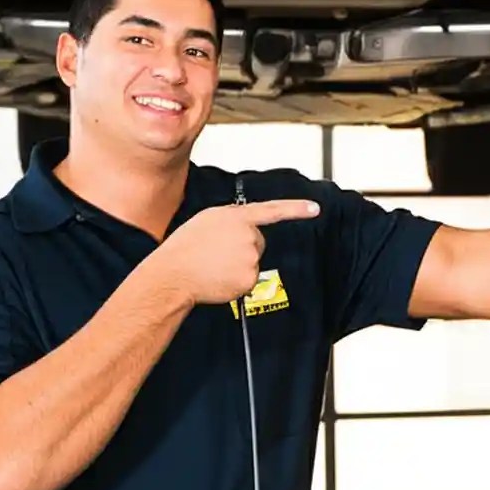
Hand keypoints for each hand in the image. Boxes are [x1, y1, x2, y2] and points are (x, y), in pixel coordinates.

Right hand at [149, 199, 320, 303]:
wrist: (174, 274)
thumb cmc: (185, 247)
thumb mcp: (207, 219)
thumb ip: (231, 218)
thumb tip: (246, 225)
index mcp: (237, 217)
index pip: (273, 210)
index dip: (296, 209)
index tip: (315, 208)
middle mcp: (248, 236)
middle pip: (258, 241)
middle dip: (243, 247)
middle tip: (216, 252)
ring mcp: (250, 258)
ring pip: (253, 261)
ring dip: (238, 264)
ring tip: (213, 264)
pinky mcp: (249, 278)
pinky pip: (249, 279)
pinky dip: (236, 281)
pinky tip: (219, 277)